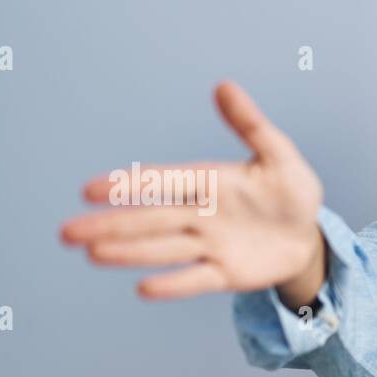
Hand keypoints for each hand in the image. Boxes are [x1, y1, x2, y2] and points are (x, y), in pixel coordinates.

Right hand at [61, 83, 324, 299]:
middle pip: (150, 220)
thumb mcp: (279, 156)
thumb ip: (251, 126)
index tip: (90, 190)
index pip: (161, 182)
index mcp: (208, 182)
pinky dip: (174, 284)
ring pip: (164, 249)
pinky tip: (144, 289)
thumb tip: (224, 87)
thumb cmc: (291, 192)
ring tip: (92, 254)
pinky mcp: (226, 273)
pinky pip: (198, 279)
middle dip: (110, 225)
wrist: (309, 236)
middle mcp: (200, 215)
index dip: (129, 186)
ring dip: (130, 252)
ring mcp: (210, 245)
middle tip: (67, 233)